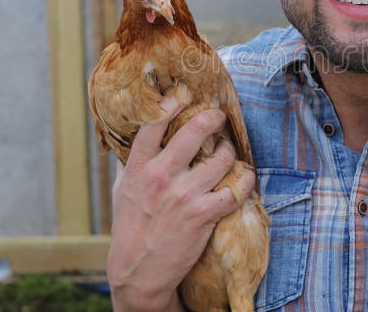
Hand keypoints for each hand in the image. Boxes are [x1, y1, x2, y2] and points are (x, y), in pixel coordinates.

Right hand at [108, 97, 255, 311]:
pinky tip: (244, 178)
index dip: (173, 103)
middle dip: (213, 118)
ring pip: (222, 157)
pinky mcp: (203, 215)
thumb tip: (134, 135)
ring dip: (231, 152)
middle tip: (219, 117)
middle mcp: (161, 176)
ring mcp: (183, 195)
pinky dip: (245, 181)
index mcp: (138, 167)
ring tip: (229, 153)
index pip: (154, 123)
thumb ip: (130, 162)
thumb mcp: (121, 190)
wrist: (138, 270)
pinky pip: (236, 188)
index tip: (185, 95)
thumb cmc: (130, 226)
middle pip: (196, 130)